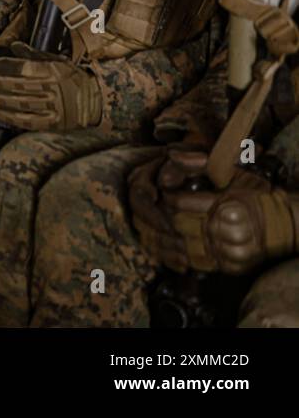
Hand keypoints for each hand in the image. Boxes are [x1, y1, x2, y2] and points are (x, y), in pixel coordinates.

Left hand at [0, 43, 101, 131]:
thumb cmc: (70, 77)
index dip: (5, 65)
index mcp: (53, 71)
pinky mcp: (52, 123)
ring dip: (0, 99)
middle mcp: (53, 89)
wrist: (93, 101)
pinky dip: (10, 117)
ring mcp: (53, 107)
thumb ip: (33, 55)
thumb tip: (13, 45)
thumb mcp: (56, 61)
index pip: (23, 67)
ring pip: (20, 103)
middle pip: (18, 85)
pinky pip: (27, 121)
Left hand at [130, 150, 297, 275]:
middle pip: (178, 225)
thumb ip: (197, 164)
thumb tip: (168, 160)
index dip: (164, 197)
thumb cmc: (253, 194)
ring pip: (182, 247)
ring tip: (146, 227)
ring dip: (160, 238)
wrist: (282, 224)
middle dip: (158, 216)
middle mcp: (231, 233)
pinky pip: (195, 263)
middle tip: (146, 210)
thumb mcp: (229, 172)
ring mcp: (231, 253)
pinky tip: (163, 246)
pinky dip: (175, 255)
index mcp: (229, 207)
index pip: (179, 204)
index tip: (160, 192)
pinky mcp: (229, 267)